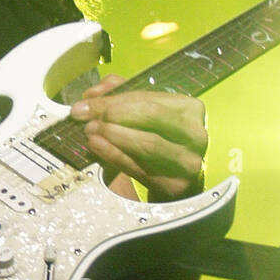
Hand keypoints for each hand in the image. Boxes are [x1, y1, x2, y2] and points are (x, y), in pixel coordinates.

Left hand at [70, 74, 207, 201]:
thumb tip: (92, 95)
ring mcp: (188, 160)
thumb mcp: (143, 115)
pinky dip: (114, 155)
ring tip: (90, 131)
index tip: (85, 102)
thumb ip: (119, 96)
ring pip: (148, 142)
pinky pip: (140, 167)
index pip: (147, 98)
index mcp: (189, 108)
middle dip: (114, 113)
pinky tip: (97, 147)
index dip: (113, 98)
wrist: (173, 180)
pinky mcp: (176, 184)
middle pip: (151, 115)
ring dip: (113, 135)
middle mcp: (194, 133)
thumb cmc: (157, 141)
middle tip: (86, 116)